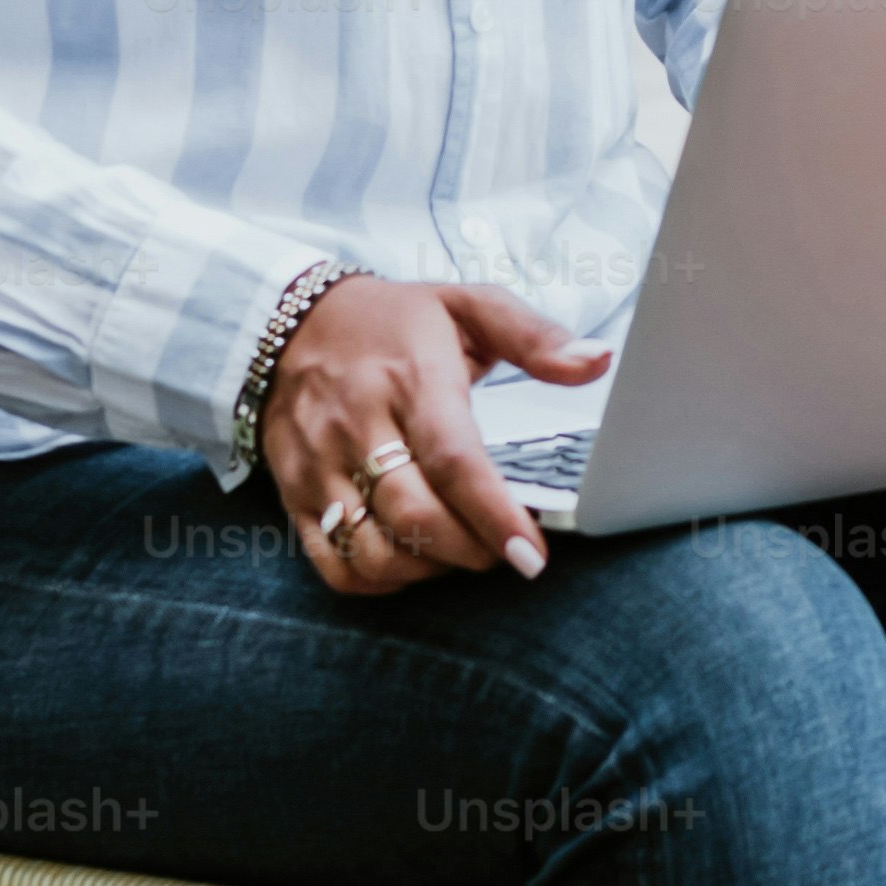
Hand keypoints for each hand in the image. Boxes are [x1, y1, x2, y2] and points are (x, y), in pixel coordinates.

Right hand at [259, 275, 610, 597]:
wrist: (288, 321)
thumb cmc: (394, 320)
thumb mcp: (467, 305)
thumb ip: (535, 336)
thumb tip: (596, 362)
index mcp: (410, 378)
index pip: (454, 460)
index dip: (494, 516)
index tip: (532, 555)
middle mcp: (358, 424)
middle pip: (413, 514)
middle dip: (470, 551)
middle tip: (505, 551)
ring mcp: (318, 464)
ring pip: (371, 549)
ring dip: (426, 569)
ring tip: (460, 551)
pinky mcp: (294, 493)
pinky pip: (333, 564)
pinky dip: (378, 581)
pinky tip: (411, 560)